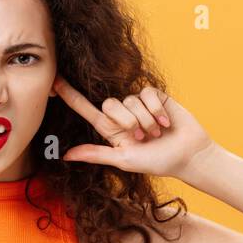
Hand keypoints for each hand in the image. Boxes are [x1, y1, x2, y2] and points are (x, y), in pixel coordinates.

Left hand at [52, 77, 214, 178]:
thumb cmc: (157, 161)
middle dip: (127, 121)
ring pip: (130, 100)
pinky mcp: (155, 96)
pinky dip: (156, 110)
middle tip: (143, 137)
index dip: (70, 95)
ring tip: (157, 132)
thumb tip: (66, 155)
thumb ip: (97, 154)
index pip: (86, 109)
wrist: (188, 154)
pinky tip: (166, 122)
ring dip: (145, 119)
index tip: (53, 80)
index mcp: (111, 130)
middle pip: (110, 104)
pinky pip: (147, 94)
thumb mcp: (124, 160)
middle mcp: (123, 114)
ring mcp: (138, 104)